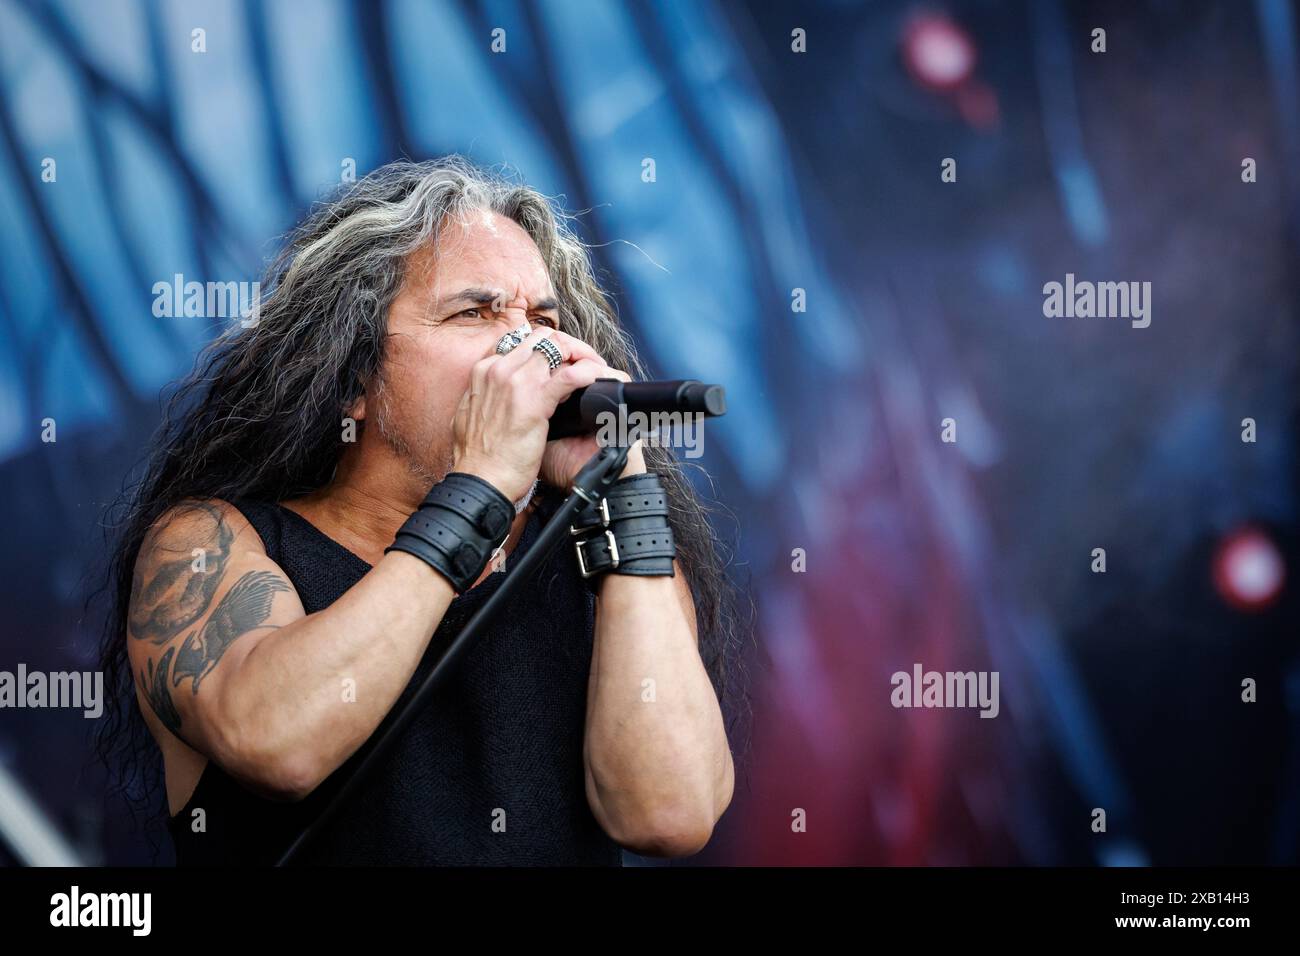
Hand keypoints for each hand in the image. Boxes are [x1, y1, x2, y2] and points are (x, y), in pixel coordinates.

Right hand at [450, 327, 636, 500]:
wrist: (480, 480)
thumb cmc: (479, 456)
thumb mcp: (471, 415)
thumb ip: (487, 395)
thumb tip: (499, 393)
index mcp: (484, 371)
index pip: (521, 342)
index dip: (544, 349)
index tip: (558, 362)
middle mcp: (499, 368)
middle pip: (542, 339)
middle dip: (565, 347)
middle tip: (580, 363)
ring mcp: (516, 381)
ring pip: (558, 349)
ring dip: (579, 357)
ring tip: (593, 371)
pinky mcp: (536, 400)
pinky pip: (571, 375)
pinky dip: (588, 373)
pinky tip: (597, 380)